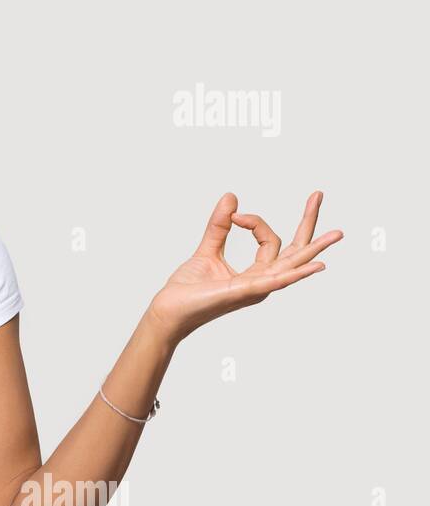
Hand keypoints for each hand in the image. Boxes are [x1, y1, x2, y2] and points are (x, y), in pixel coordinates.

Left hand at [145, 190, 342, 344]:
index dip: (255, 222)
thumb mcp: (208, 249)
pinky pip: (275, 281)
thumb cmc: (189, 289)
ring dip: (314, 249)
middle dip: (307, 223)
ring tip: (336, 234)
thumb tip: (231, 198)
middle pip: (294, 251)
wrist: (169, 310)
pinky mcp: (243, 292)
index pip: (271, 241)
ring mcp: (255, 289)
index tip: (235, 215)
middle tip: (318, 195)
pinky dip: (296, 273)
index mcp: (255, 273)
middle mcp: (261, 282)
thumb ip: (220, 226)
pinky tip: (315, 265)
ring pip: (291, 265)